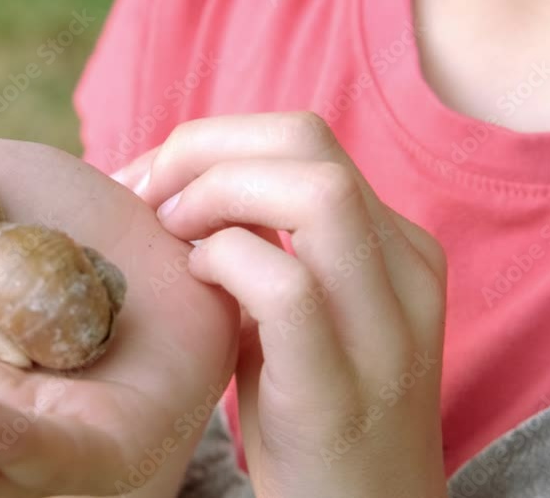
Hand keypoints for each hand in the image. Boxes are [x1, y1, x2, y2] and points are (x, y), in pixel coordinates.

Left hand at [113, 113, 447, 497]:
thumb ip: (265, 244)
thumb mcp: (299, 313)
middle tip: (145, 196)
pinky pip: (285, 284)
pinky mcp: (341, 387)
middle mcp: (404, 270)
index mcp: (394, 244)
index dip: (212, 142)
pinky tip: (193, 281)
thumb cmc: (311, 412)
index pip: (302, 138)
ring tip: (168, 233)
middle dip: (203, 150)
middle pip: (307, 142)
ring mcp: (384, 328)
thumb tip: (183, 184)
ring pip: (315, 194)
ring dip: (215, 195)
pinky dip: (224, 261)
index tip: (150, 180)